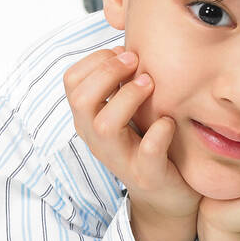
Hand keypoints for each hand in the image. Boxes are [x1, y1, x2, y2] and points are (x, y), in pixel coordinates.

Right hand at [63, 45, 201, 220]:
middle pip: (80, 99)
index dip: (96, 60)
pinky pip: (146, 151)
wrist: (166, 198)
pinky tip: (168, 122)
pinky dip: (158, 132)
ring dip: (128, 97)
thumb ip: (121, 81)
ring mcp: (119, 159)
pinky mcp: (146, 175)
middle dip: (108, 73)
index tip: (123, 54)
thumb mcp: (128, 110)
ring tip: (151, 85)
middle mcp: (96, 139)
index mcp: (88, 119)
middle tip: (136, 63)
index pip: (71, 81)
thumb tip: (126, 42)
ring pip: (104, 124)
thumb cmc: (148, 143)